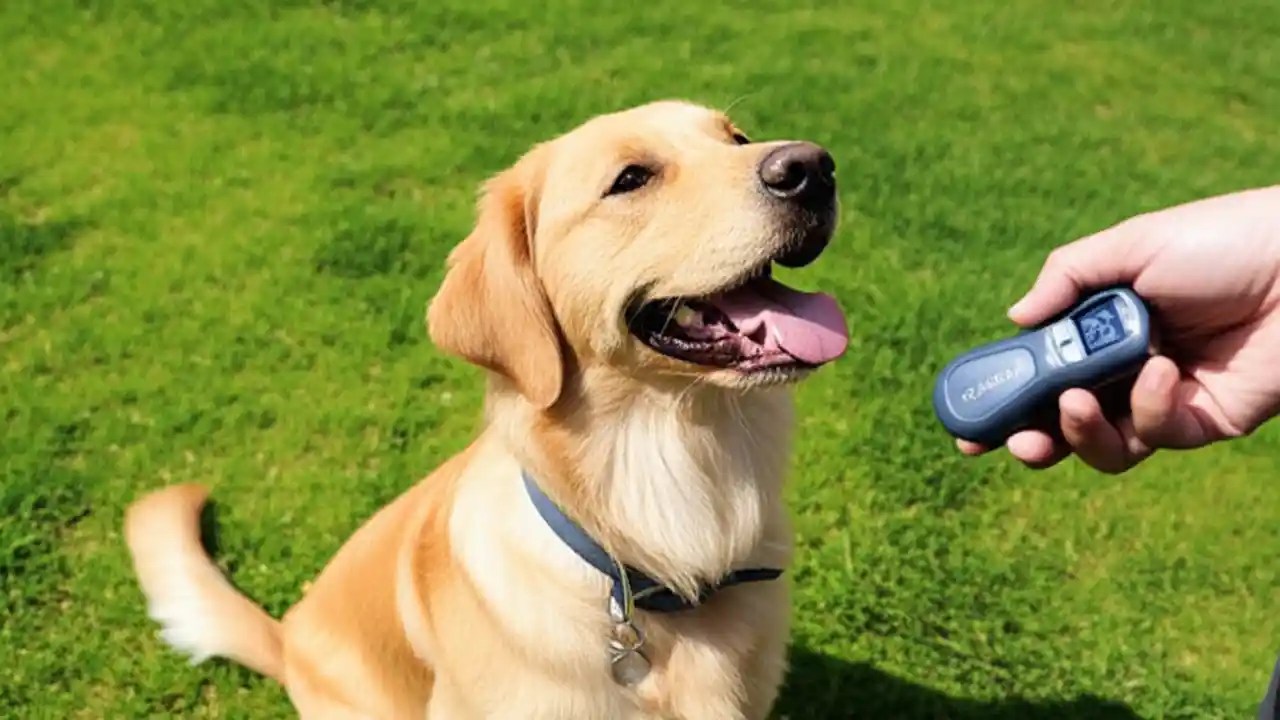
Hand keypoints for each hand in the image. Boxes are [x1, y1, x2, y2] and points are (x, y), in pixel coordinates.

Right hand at [959, 185, 1279, 472]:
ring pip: (1107, 445)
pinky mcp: (1207, 420)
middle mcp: (1129, 368)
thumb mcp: (1133, 245)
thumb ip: (1068, 277)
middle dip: (1033, 440)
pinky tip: (1161, 370)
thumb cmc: (1225, 241)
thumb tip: (1014, 317)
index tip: (967, 422)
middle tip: (1013, 443)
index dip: (1005, 399)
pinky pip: (1159, 435)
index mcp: (1106, 327)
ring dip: (1080, 433)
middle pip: (1066, 422)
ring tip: (1075, 404)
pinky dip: (1150, 408)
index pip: (1044, 372)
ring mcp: (1166, 399)